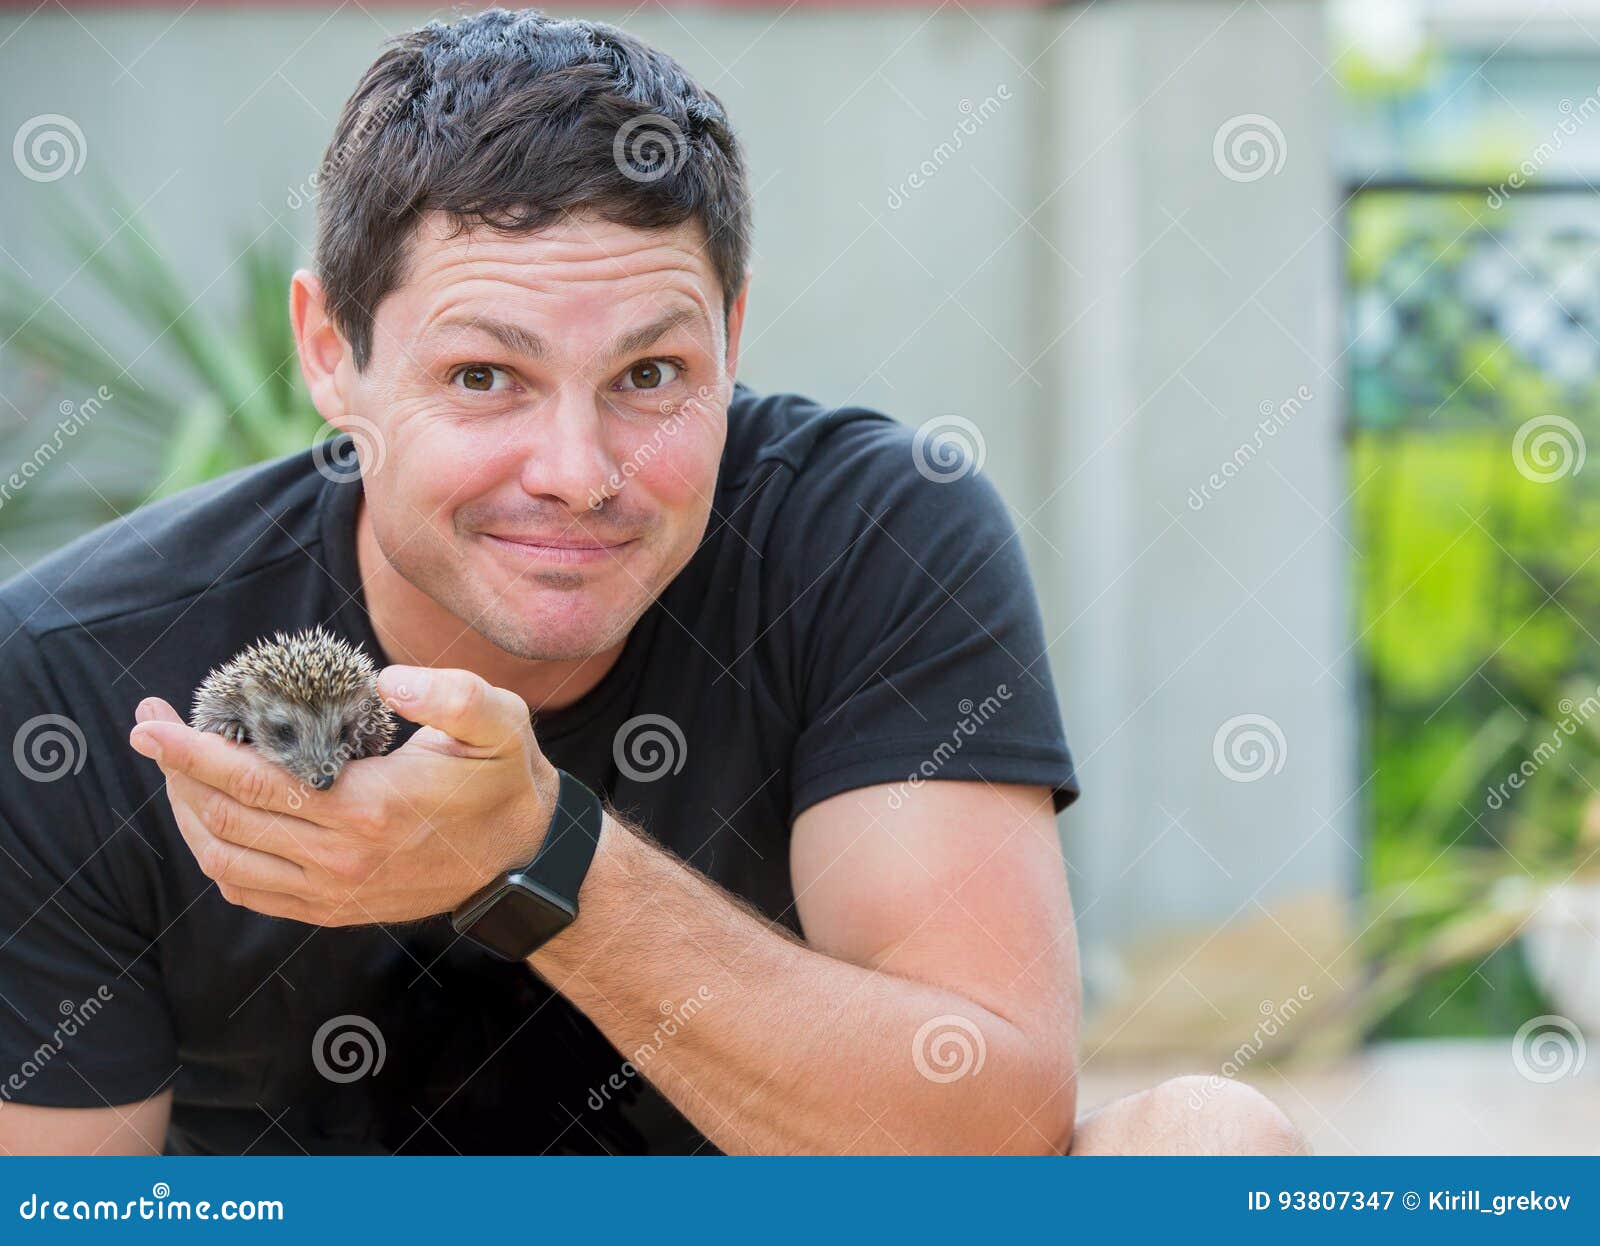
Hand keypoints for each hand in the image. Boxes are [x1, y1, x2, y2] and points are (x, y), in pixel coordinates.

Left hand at [127, 666, 559, 925]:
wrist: (523, 858)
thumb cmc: (503, 779)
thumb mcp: (499, 722)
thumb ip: (453, 694)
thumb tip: (388, 680)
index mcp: (368, 807)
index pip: (253, 779)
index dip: (191, 750)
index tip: (153, 721)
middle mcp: (340, 858)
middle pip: (222, 817)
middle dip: (174, 771)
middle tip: (152, 728)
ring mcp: (332, 891)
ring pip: (223, 858)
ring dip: (186, 813)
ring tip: (176, 771)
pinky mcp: (331, 909)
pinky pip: (247, 889)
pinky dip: (215, 854)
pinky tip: (212, 819)